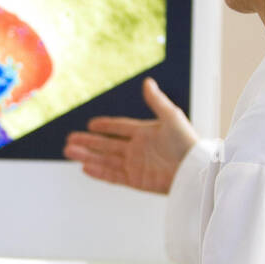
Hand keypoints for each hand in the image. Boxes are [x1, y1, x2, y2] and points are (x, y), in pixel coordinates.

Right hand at [63, 77, 197, 194]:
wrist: (195, 170)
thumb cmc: (188, 143)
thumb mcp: (172, 117)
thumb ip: (157, 101)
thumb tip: (147, 82)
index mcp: (145, 132)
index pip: (119, 127)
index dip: (106, 126)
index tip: (91, 124)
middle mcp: (137, 149)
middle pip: (106, 145)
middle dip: (88, 142)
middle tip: (69, 139)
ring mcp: (135, 165)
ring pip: (105, 160)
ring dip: (87, 155)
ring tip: (69, 151)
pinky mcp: (136, 180)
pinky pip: (112, 176)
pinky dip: (98, 172)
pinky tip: (85, 167)